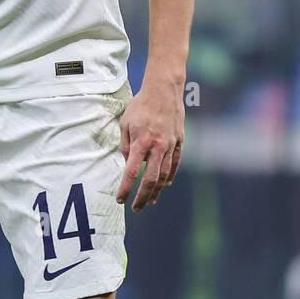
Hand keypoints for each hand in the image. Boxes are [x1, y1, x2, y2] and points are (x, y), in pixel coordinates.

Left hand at [116, 77, 183, 211]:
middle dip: (142, 197)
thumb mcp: (125, 123)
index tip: (120, 199)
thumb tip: (127, 163)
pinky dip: (169, 177)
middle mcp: (157, 147)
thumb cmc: (141, 106)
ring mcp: (170, 145)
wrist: (164, 90)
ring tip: (149, 201)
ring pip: (165, 175)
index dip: (126, 188)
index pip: (132, 172)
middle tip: (136, 208)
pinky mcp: (179, 142)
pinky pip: (174, 164)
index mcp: (141, 142)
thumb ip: (125, 145)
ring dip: (156, 191)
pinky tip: (164, 186)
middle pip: (151, 180)